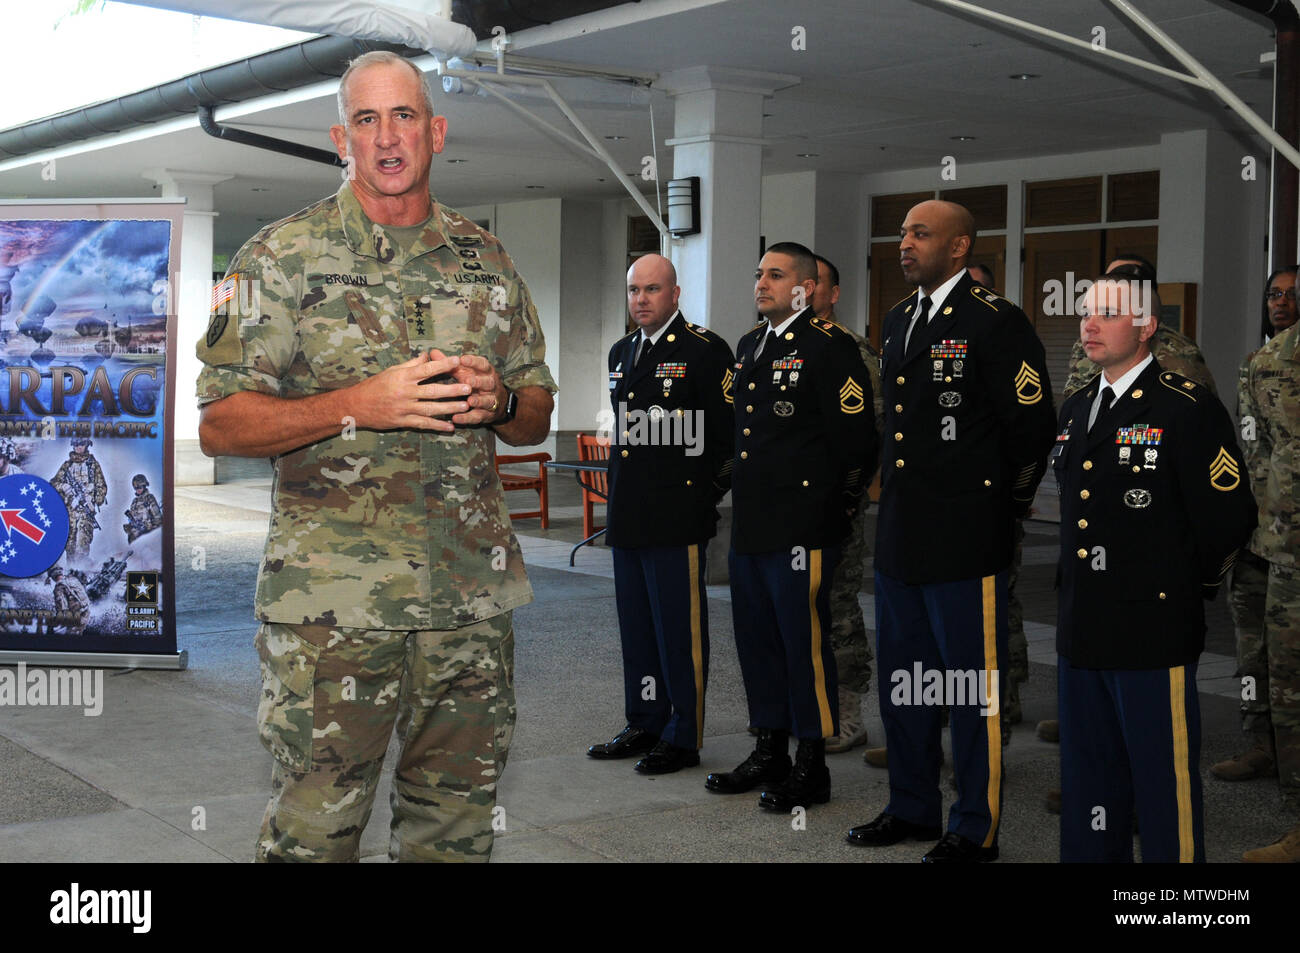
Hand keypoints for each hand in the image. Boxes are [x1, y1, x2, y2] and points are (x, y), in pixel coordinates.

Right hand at [348, 349, 469, 432]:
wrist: (355, 406)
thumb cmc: (374, 386)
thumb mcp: (391, 371)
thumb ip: (411, 364)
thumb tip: (427, 355)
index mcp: (402, 377)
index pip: (426, 369)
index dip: (443, 365)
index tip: (457, 361)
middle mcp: (404, 392)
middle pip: (432, 390)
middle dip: (452, 389)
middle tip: (469, 387)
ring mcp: (404, 408)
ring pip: (431, 409)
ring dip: (449, 408)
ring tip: (465, 406)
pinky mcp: (402, 421)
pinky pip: (423, 424)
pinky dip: (437, 425)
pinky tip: (450, 426)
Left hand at [448, 352, 505, 426]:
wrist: (497, 402)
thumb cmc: (476, 382)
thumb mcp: (465, 372)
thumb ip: (450, 364)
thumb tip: (433, 352)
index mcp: (485, 372)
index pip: (482, 364)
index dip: (473, 362)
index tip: (462, 359)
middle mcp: (490, 385)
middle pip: (488, 382)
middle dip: (479, 382)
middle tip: (468, 381)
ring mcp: (490, 400)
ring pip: (487, 400)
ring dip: (478, 401)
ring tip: (469, 401)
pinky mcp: (487, 414)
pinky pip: (478, 416)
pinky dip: (467, 418)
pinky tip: (456, 418)